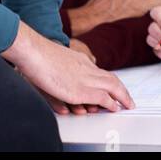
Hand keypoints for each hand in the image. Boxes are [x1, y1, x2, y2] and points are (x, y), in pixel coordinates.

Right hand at [3, 20, 133, 112]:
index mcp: (80, 60)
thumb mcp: (54, 59)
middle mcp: (86, 68)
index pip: (101, 72)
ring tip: (128, 104)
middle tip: (128, 99)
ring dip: (122, 96)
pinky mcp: (79, 90)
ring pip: (112, 86)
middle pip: (111, 79)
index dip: (110, 82)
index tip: (115, 89)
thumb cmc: (36, 55)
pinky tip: (114, 108)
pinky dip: (110, 103)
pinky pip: (102, 97)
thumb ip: (62, 67)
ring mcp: (84, 79)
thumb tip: (62, 77)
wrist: (33, 51)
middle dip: (122, 90)